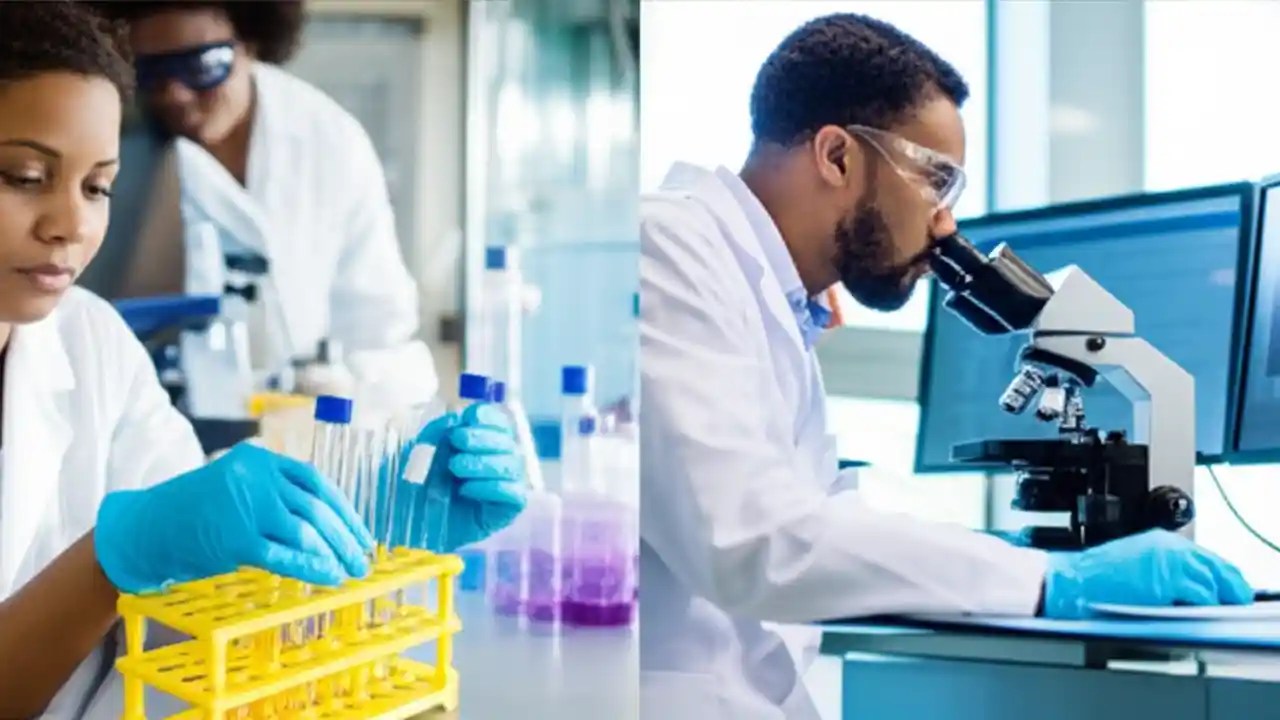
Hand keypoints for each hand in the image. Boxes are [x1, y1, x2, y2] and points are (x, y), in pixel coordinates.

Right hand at [95, 442, 374, 593]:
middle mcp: (256, 477)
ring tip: (349, 572)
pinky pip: (285, 556)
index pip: (317, 482)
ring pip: (305, 531)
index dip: (344, 510)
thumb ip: (276, 494)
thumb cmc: (195, 511)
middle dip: (345, 537)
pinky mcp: (236, 539)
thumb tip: (329, 524)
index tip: (362, 533)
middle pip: (316, 508)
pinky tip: (328, 578)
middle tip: (363, 559)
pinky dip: (312, 568)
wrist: (144, 528)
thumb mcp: (238, 486)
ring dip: (334, 554)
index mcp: (260, 459)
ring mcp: (245, 506)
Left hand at [389, 403, 526, 552]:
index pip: (497, 422)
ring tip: (456, 468)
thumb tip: (456, 419)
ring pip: (512, 466)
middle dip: (482, 438)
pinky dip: (493, 488)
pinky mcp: (504, 512)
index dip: (487, 417)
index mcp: (478, 443)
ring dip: (484, 462)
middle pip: (507, 441)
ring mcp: (503, 487)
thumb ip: (437, 433)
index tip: (469, 419)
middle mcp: (495, 462)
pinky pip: (514, 495)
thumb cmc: (410, 487)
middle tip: (457, 442)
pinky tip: (467, 490)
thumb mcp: (417, 454)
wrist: (402, 527)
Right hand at [1041, 529, 1253, 618]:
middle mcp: (1167, 548)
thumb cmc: (1093, 576)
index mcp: (1159, 541)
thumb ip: (1162, 567)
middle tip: (1236, 597)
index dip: (1221, 572)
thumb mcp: (1133, 560)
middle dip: (1229, 584)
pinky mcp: (1165, 583)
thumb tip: (1186, 585)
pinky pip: (1200, 596)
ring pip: (1212, 581)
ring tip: (1221, 606)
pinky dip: (1206, 605)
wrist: (1071, 580)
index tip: (1229, 584)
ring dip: (1220, 595)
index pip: (1204, 556)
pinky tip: (1201, 610)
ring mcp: (1167, 564)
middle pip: (1215, 566)